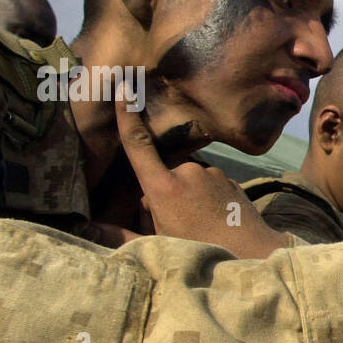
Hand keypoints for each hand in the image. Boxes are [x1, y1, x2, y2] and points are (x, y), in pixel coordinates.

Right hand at [114, 96, 290, 258]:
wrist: (253, 254)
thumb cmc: (199, 252)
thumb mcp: (157, 245)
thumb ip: (121, 235)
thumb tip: (89, 228)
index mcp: (163, 187)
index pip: (138, 144)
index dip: (127, 116)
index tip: (124, 88)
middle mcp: (187, 172)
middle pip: (163, 173)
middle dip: (162, 192)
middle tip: (174, 224)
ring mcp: (212, 173)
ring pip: (187, 180)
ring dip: (186, 196)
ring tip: (197, 226)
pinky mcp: (229, 179)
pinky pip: (209, 184)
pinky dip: (206, 198)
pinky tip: (214, 220)